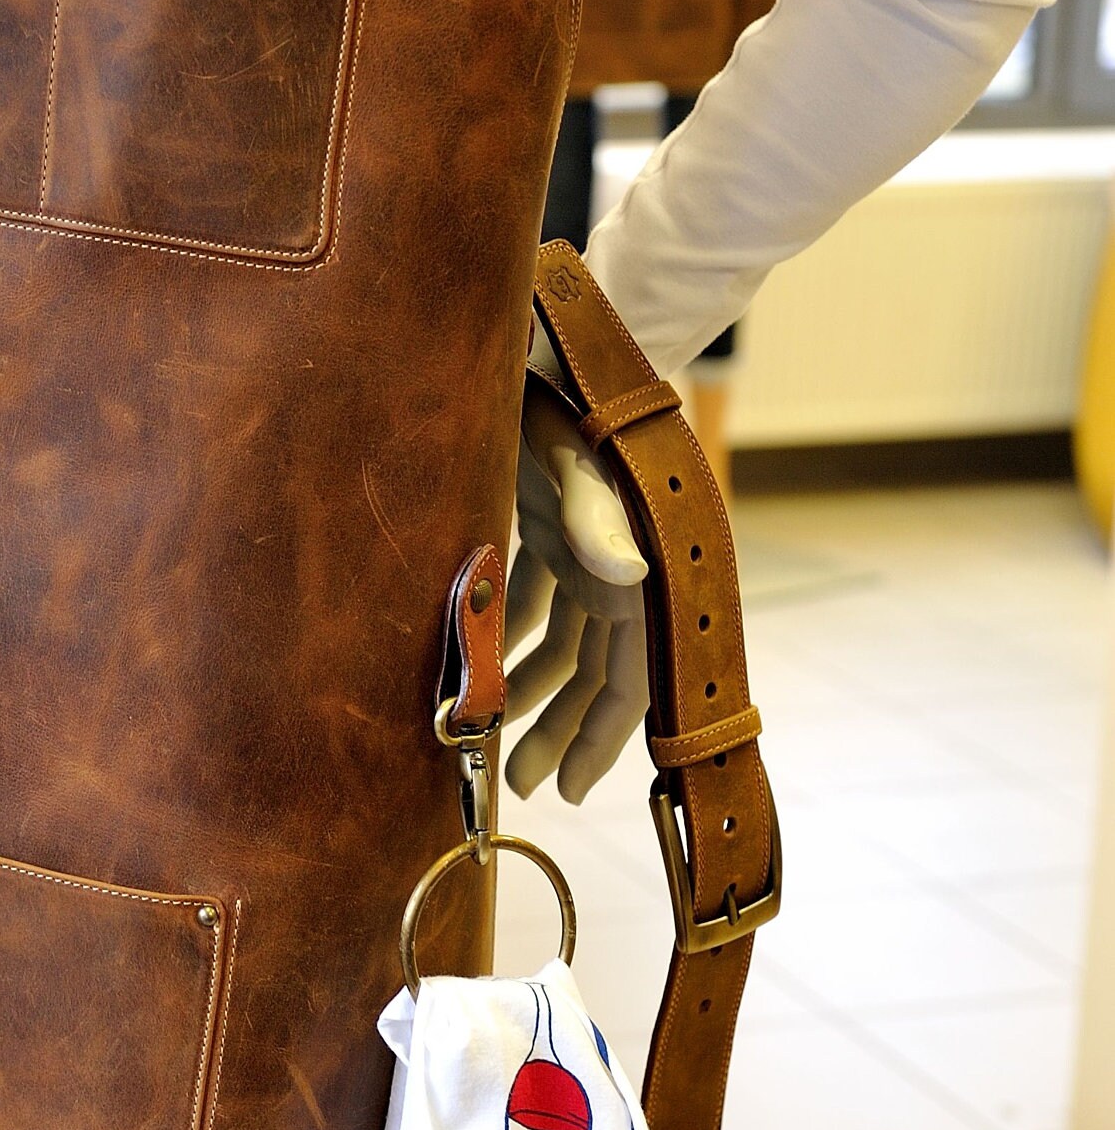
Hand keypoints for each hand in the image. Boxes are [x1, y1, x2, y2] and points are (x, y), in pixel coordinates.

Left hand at [504, 372, 650, 803]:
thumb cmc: (568, 402)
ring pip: (566, 645)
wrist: (549, 341)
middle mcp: (617, 571)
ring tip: (501, 741)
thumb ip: (595, 519)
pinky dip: (517, 640)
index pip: (630, 676)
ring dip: (535, 691)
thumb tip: (625, 577)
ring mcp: (584, 554)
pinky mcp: (550, 531)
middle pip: (596, 674)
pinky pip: (539, 603)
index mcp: (638, 566)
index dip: (602, 735)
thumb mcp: (577, 458)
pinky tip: (490, 668)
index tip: (572, 789)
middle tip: (520, 781)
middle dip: (560, 729)